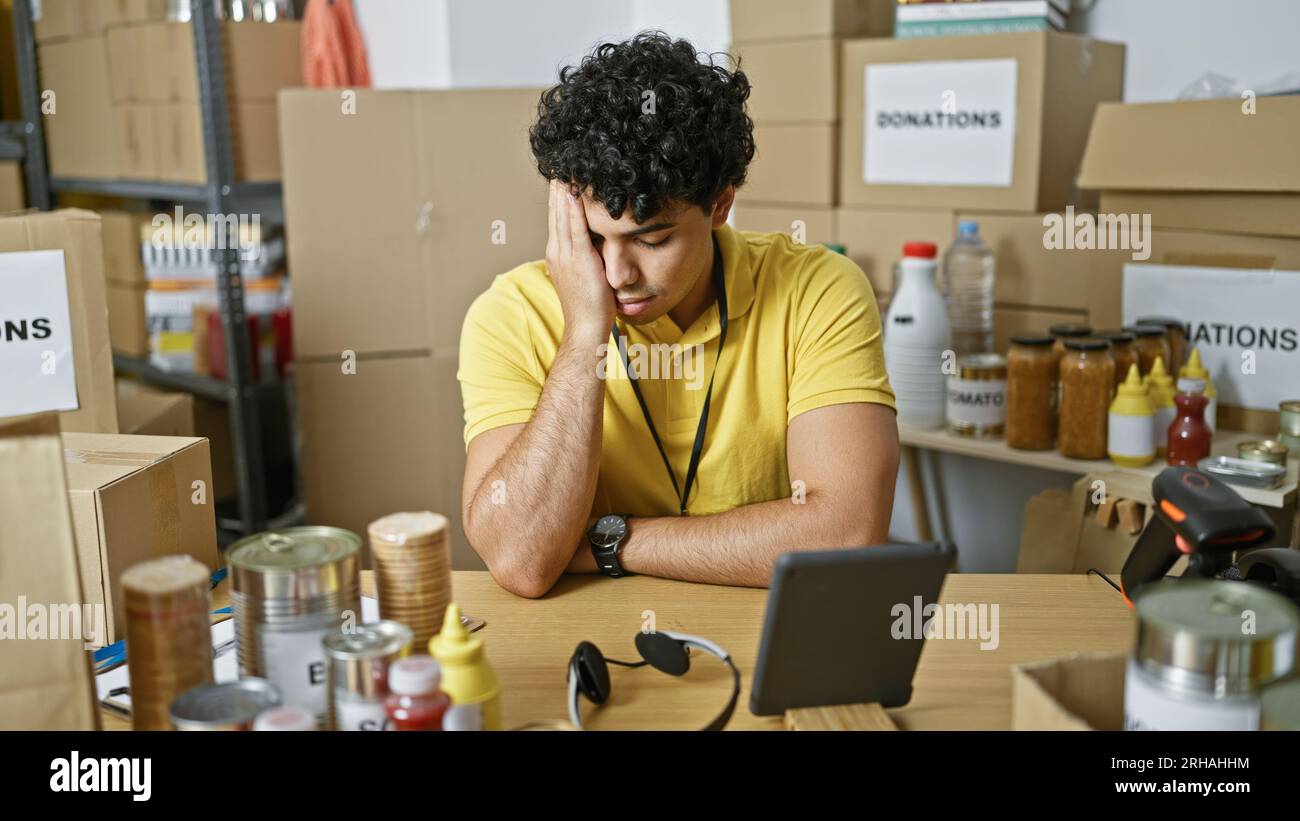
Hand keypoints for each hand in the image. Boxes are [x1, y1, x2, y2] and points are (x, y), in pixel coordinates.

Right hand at [546, 180, 614, 338]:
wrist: (586, 329)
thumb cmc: (590, 307)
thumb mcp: (585, 276)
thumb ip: (586, 257)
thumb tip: (596, 241)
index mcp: (558, 254)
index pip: (557, 217)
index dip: (560, 196)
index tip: (564, 175)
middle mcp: (557, 251)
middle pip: (556, 211)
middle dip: (559, 187)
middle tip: (563, 162)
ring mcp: (565, 256)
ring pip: (562, 216)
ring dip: (564, 191)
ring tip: (567, 168)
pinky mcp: (579, 260)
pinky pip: (575, 229)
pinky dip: (573, 209)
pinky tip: (574, 192)